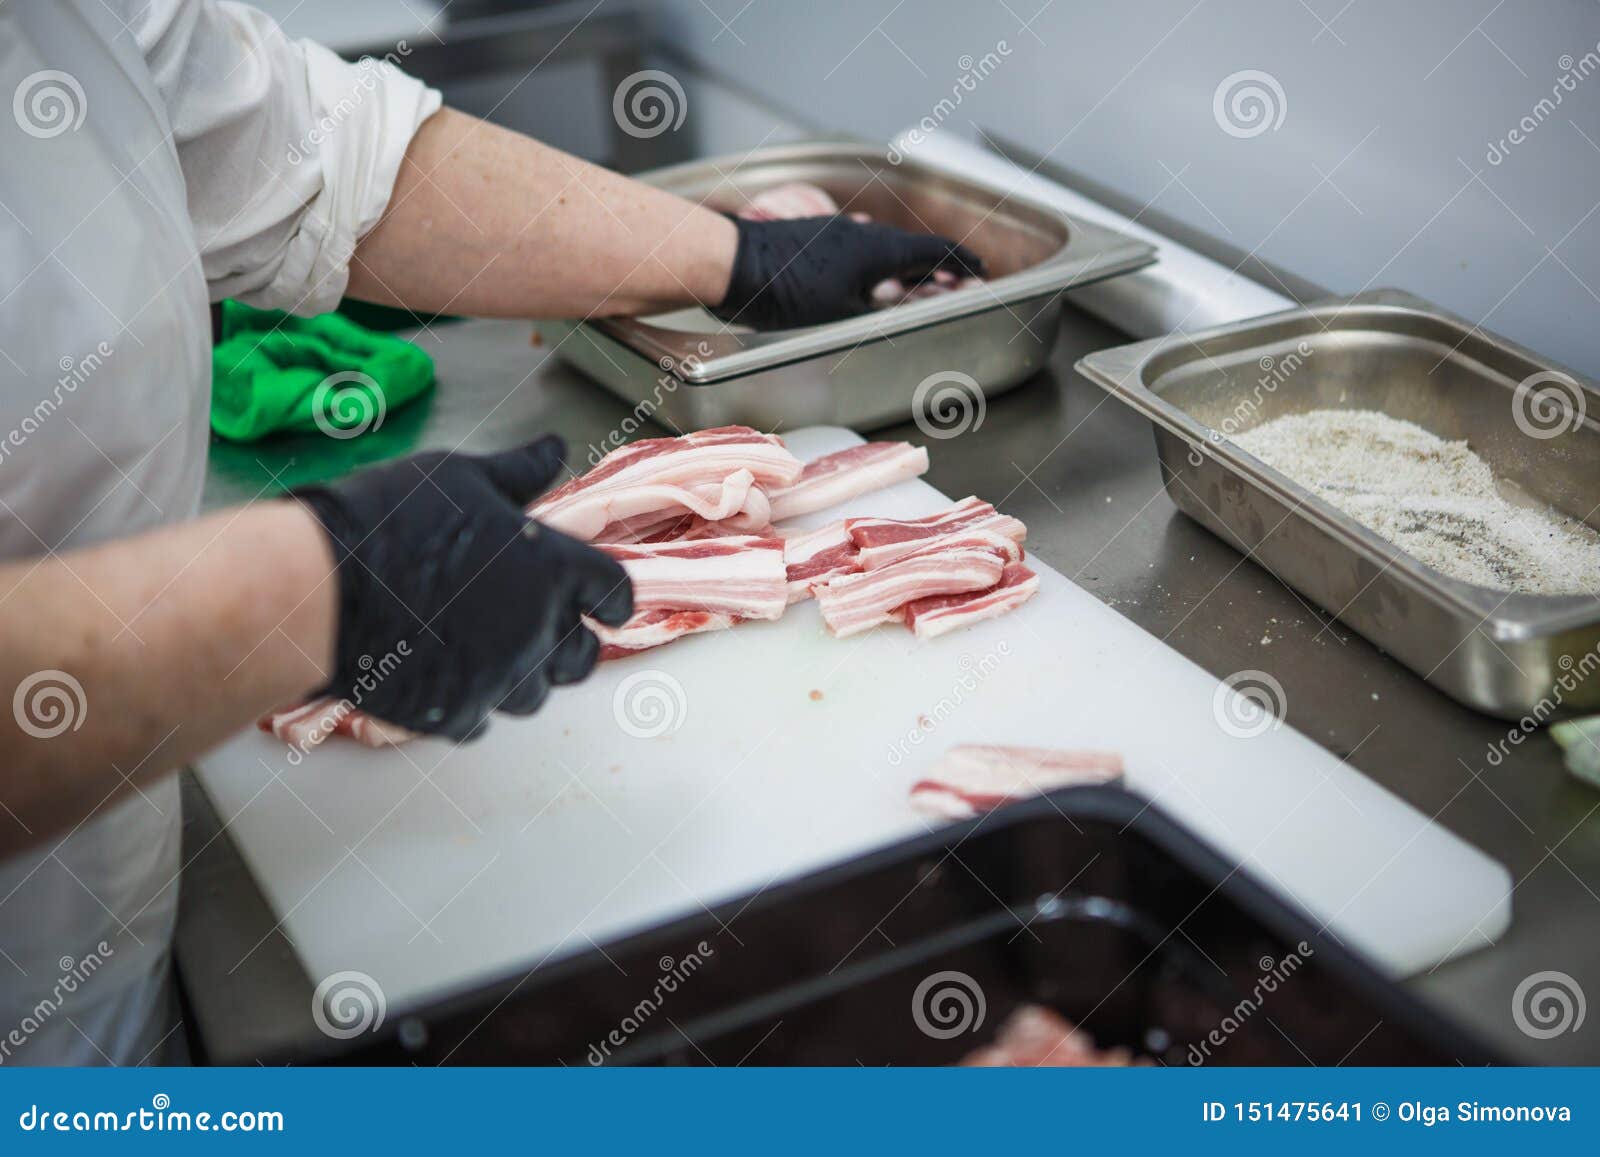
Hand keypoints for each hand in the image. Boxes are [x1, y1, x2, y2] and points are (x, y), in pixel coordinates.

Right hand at [292, 436, 631, 740]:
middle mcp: (537, 629)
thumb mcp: (459, 478)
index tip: (605, 606)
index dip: (612, 600)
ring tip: (482, 650)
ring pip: (533, 695)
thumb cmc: (388, 522)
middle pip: (581, 656)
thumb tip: (555, 449)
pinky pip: (480, 722)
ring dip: (519, 677)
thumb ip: (518, 474)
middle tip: (539, 628)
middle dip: (567, 645)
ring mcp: (497, 679)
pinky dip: (469, 704)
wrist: (318, 589)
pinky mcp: (453, 713)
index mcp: (553, 569)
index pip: (616, 593)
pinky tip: (441, 675)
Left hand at [711, 215, 984, 329]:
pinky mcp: (815, 238)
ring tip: (919, 288)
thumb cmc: (782, 290)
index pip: (935, 251)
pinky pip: (861, 250)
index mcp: (878, 251)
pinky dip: (879, 266)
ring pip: (885, 250)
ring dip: (907, 268)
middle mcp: (862, 235)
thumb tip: (904, 307)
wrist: (730, 262)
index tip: (980, 272)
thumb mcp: (840, 313)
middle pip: (912, 250)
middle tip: (957, 286)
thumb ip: (878, 311)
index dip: (962, 263)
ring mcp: (837, 233)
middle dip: (938, 269)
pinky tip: (871, 279)